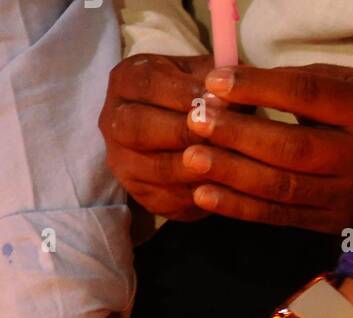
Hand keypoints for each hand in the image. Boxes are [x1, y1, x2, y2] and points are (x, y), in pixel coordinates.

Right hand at [100, 54, 214, 220]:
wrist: (193, 140)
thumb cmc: (201, 99)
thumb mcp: (205, 76)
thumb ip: (214, 74)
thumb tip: (226, 76)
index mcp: (127, 80)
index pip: (148, 83)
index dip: (185, 93)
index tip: (221, 100)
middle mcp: (114, 120)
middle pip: (140, 127)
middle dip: (183, 132)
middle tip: (220, 136)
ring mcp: (124, 160)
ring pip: (155, 167)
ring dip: (194, 167)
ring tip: (228, 163)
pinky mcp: (142, 193)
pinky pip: (169, 198)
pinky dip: (198, 195)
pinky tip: (226, 189)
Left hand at [183, 64, 352, 231]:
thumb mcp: (346, 83)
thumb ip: (295, 85)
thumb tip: (227, 87)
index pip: (308, 96)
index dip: (259, 89)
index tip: (215, 82)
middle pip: (294, 148)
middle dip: (239, 136)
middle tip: (196, 121)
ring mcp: (351, 197)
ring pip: (284, 188)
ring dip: (232, 174)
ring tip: (192, 158)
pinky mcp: (335, 223)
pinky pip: (281, 217)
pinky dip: (241, 207)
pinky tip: (205, 194)